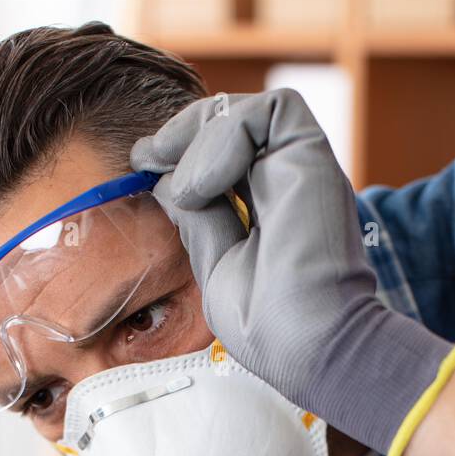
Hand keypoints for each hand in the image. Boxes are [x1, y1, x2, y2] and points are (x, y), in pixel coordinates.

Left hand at [131, 88, 454, 455]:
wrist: (308, 344)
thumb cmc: (269, 327)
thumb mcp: (215, 265)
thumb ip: (197, 219)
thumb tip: (167, 180)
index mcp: (267, 209)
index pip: (222, 158)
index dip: (181, 151)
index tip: (141, 162)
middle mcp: (286, 183)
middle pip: (230, 127)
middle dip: (183, 134)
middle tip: (148, 157)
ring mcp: (300, 168)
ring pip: (246, 113)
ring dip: (201, 138)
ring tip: (185, 192)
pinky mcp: (313, 156)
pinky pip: (270, 111)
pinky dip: (228, 134)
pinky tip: (206, 184)